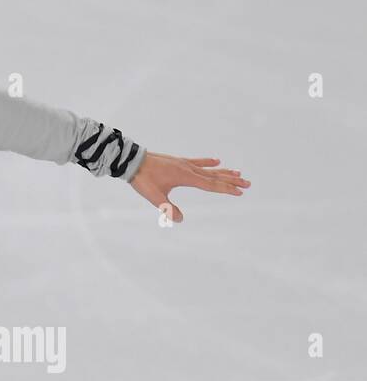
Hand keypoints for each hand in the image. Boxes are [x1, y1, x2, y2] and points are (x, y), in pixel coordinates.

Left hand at [129, 153, 249, 222]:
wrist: (132, 161)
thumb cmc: (143, 179)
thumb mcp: (154, 197)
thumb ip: (167, 209)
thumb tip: (180, 220)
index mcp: (186, 177)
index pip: (211, 185)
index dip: (226, 189)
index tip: (241, 192)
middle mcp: (188, 169)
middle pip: (215, 176)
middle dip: (231, 181)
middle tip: (248, 183)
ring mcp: (184, 164)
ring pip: (208, 169)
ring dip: (223, 172)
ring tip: (238, 173)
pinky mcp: (178, 161)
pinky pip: (197, 161)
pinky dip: (207, 162)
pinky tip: (216, 161)